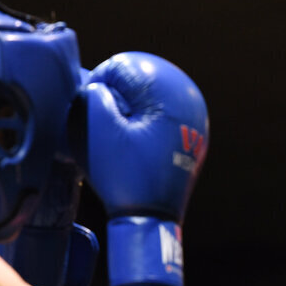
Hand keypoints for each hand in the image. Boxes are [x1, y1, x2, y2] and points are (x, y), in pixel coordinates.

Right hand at [75, 52, 207, 285]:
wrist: (151, 219)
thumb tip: (98, 87)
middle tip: (103, 124)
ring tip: (116, 135)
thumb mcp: (95, 130)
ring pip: (151, 98)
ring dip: (129, 109)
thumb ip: (91, 96)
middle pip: (141, 80)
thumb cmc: (122, 176)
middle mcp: (187, 100)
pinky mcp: (192, 137)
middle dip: (116, 97)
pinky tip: (131, 142)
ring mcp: (194, 120)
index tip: (91, 109)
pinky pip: (162, 117)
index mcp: (166, 93)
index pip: (124, 66)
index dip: (99, 84)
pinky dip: (144, 122)